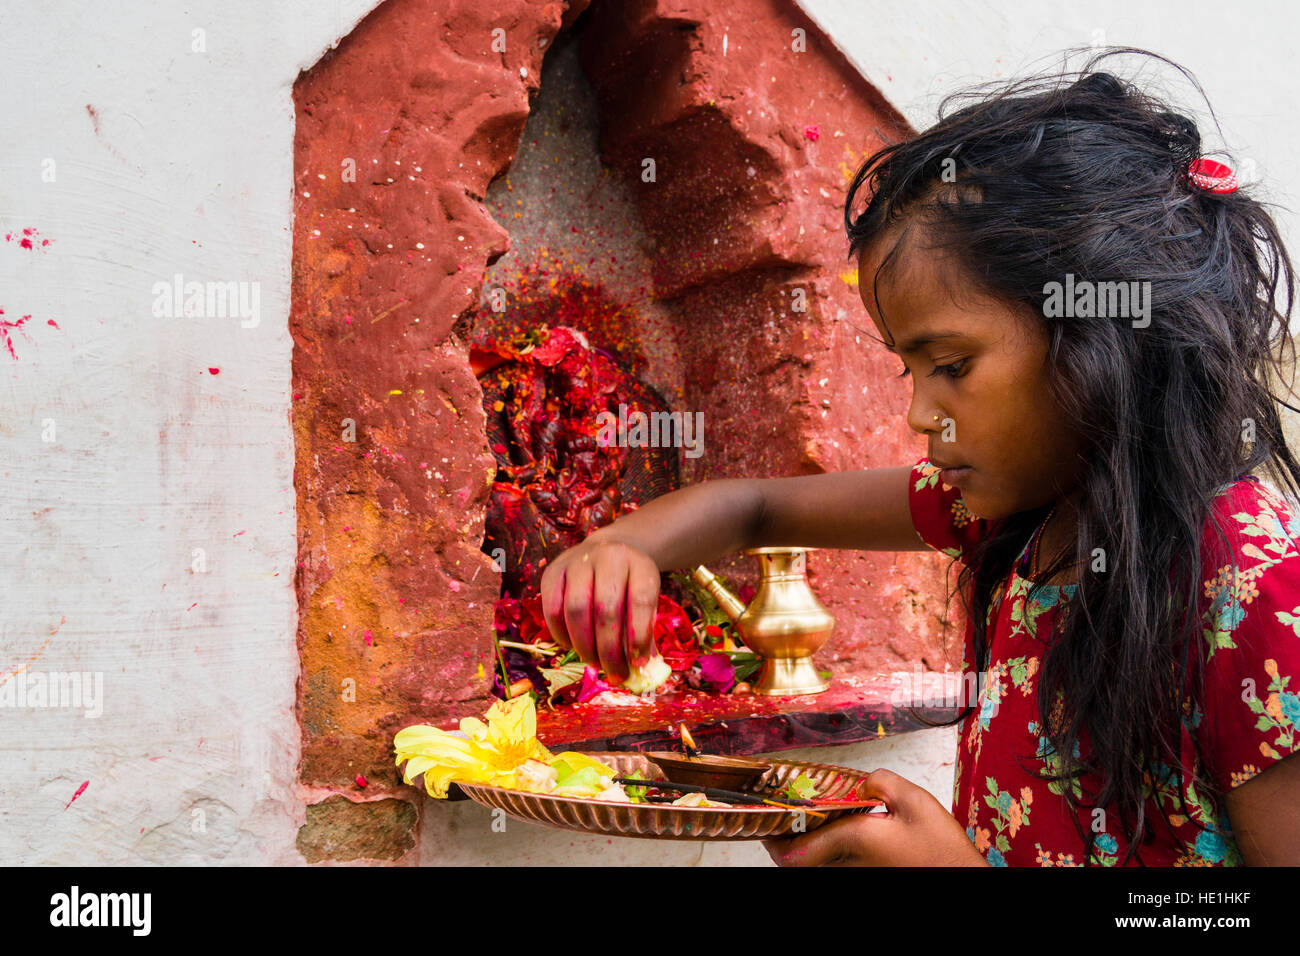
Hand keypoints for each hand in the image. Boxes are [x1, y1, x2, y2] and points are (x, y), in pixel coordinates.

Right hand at [538, 534, 660, 681]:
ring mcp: (578, 561)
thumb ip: (645, 631)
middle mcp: (609, 557)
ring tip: (594, 663)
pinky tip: (573, 647)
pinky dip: (561, 635)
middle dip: (609, 650)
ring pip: (576, 610)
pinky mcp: (553, 571)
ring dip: (584, 646)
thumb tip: (641, 670)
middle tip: (614, 673)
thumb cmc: (629, 585)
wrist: (607, 551)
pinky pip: (552, 610)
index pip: (641, 601)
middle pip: (606, 609)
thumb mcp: (646, 599)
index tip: (638, 664)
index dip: (639, 636)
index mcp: (640, 564)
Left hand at [763, 769, 988, 865]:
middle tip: (789, 814)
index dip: (773, 840)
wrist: (960, 879)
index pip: (793, 852)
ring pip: (818, 863)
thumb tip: (862, 782)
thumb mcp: (916, 801)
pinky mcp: (869, 877)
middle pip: (800, 861)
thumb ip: (882, 781)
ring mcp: (858, 875)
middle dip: (788, 838)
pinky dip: (829, 849)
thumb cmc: (942, 851)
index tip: (770, 819)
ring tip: (813, 817)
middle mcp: (848, 864)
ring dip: (809, 843)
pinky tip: (843, 830)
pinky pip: (836, 865)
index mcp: (852, 840)